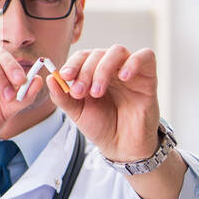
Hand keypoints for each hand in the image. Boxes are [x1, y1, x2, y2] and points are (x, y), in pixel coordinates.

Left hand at [48, 44, 159, 161]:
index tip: (65, 76)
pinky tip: (124, 77)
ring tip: (97, 92)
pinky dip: (133, 62)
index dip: (73, 63)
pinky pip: (146, 57)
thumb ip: (62, 96)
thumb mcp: (77, 113)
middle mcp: (112, 69)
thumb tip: (50, 78)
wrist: (123, 147)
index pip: (83, 56)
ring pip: (118, 51)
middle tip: (80, 92)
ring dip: (103, 68)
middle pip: (98, 53)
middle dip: (85, 71)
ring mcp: (130, 72)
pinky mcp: (148, 77)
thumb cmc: (102, 127)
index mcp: (94, 73)